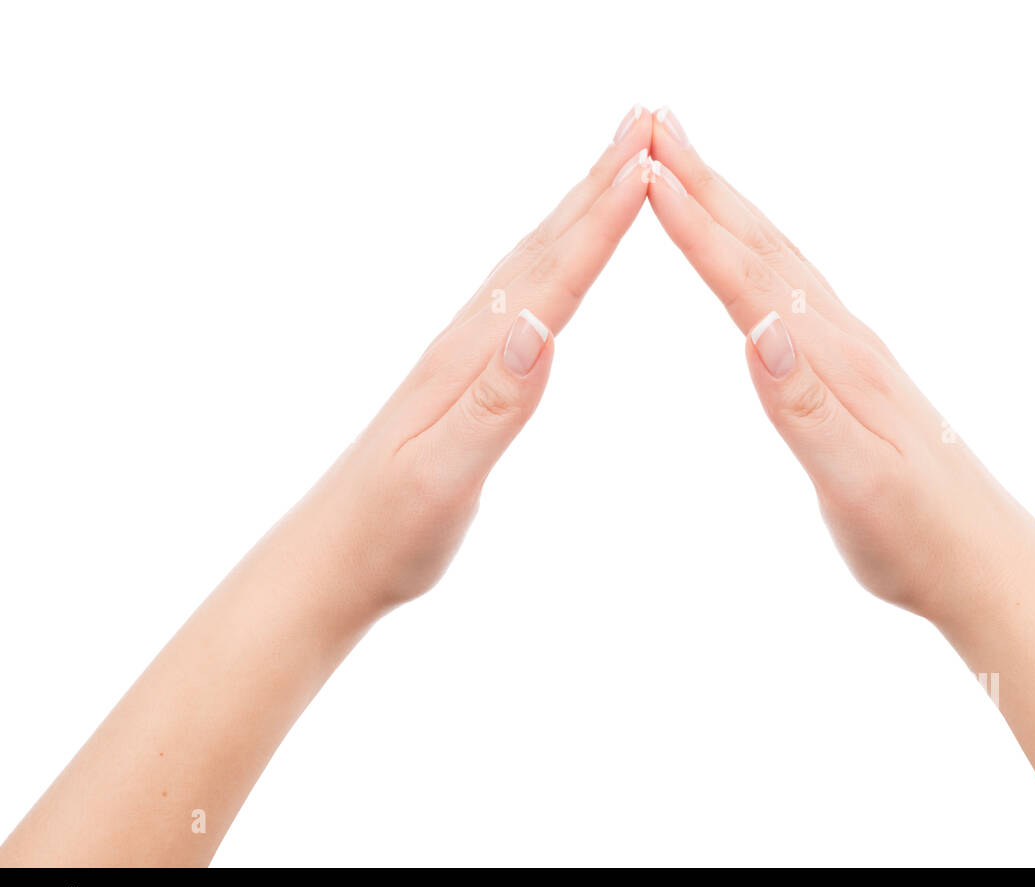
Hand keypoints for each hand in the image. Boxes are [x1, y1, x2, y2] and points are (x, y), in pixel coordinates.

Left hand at [293, 108, 655, 619]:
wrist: (331, 559)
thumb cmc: (389, 530)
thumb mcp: (444, 475)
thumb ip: (496, 403)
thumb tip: (543, 328)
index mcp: (471, 360)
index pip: (552, 278)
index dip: (603, 220)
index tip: (647, 162)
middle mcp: (467, 343)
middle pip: (542, 248)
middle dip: (596, 183)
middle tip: (642, 122)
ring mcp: (463, 356)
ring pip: (531, 265)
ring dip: (575, 210)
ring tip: (614, 167)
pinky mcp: (462, 378)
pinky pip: (520, 298)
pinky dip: (553, 260)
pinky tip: (559, 261)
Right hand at [646, 110, 1034, 626]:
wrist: (983, 561)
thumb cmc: (915, 534)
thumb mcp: (856, 481)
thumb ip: (803, 407)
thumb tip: (757, 329)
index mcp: (836, 364)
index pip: (751, 280)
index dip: (695, 226)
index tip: (647, 172)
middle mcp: (846, 343)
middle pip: (766, 248)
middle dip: (709, 185)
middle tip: (658, 127)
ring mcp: (855, 354)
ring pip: (782, 262)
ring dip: (734, 208)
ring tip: (695, 167)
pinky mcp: (857, 374)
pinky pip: (798, 292)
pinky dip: (760, 255)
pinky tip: (753, 257)